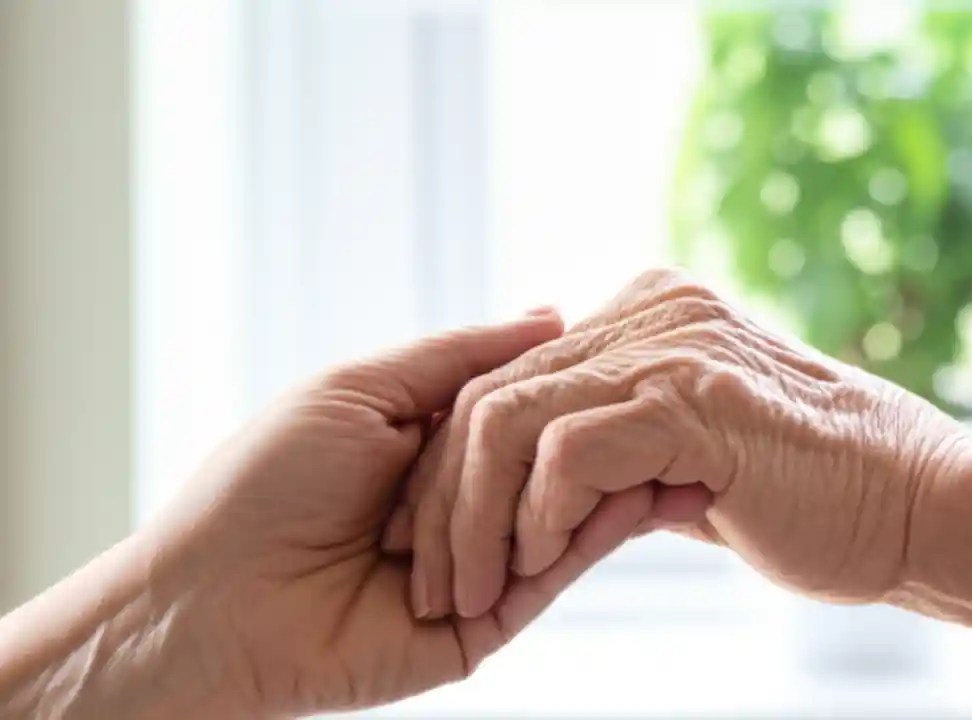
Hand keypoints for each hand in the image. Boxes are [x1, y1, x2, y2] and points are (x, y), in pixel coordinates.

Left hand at [0, 314, 657, 718]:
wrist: (211, 600)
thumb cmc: (266, 480)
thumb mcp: (365, 387)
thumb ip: (462, 356)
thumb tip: (553, 313)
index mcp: (427, 444)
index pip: (523, 409)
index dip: (577, 385)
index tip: (638, 353)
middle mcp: (459, 504)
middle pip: (553, 463)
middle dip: (611, 437)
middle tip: (681, 401)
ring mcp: (474, 565)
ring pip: (563, 520)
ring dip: (619, 483)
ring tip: (685, 450)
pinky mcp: (481, 624)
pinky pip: (550, 577)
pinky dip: (596, 535)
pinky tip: (647, 495)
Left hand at [386, 269, 971, 617]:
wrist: (924, 511)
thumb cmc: (817, 499)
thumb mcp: (699, 460)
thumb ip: (628, 449)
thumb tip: (546, 483)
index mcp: (651, 315)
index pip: (510, 377)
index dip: (455, 464)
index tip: (435, 539)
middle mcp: (653, 313)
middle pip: (492, 391)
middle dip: (444, 495)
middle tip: (432, 576)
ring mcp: (675, 349)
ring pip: (513, 416)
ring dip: (477, 514)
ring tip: (477, 588)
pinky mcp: (695, 400)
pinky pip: (570, 449)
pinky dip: (540, 512)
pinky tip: (542, 563)